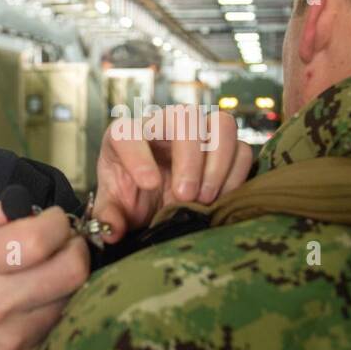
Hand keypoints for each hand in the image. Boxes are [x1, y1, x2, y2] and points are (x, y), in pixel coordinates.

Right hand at [0, 201, 88, 349]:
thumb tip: (30, 210)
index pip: (42, 238)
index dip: (59, 222)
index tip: (54, 220)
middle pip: (72, 271)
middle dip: (77, 250)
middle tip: (65, 245)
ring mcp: (15, 340)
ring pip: (73, 300)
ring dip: (68, 282)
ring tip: (48, 276)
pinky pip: (60, 328)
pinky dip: (57, 311)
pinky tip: (37, 307)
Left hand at [92, 105, 251, 242]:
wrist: (154, 195)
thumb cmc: (132, 194)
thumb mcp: (114, 207)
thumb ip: (108, 217)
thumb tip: (110, 231)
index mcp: (126, 136)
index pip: (128, 132)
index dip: (138, 156)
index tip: (148, 185)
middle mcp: (164, 124)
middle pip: (184, 117)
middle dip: (188, 159)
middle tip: (184, 196)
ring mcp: (199, 131)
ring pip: (221, 124)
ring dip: (218, 163)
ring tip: (204, 198)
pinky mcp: (225, 146)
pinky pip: (242, 148)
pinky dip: (234, 175)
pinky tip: (219, 198)